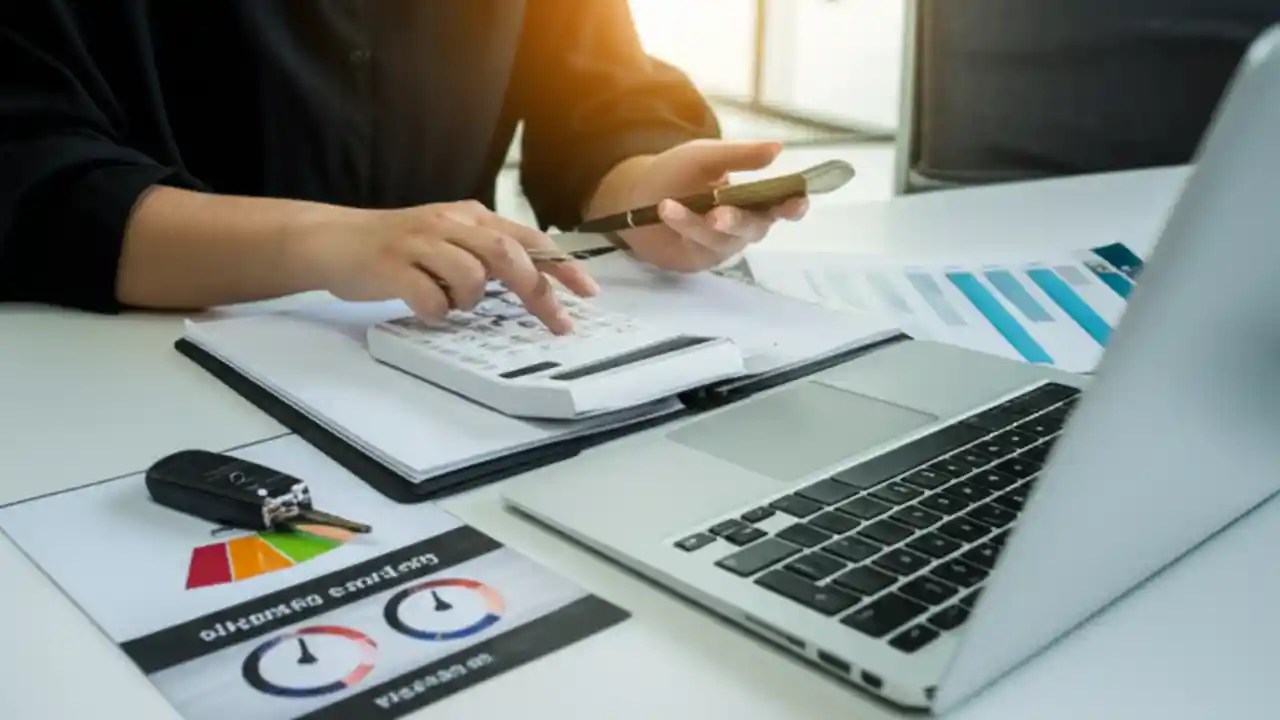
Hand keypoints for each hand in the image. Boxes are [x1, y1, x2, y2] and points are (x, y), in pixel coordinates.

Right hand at [296, 200, 597, 333]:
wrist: (332, 240)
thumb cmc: (398, 247)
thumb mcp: (449, 239)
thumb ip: (487, 254)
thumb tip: (536, 279)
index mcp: (469, 216)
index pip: (527, 238)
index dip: (561, 265)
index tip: (587, 292)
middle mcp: (449, 223)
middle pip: (507, 253)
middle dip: (537, 290)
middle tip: (555, 322)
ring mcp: (419, 242)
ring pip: (470, 275)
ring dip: (470, 301)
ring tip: (450, 302)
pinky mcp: (391, 266)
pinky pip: (429, 298)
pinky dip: (435, 311)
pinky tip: (423, 306)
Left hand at [586, 140, 809, 272]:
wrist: (636, 195)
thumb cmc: (678, 173)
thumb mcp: (706, 156)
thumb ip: (739, 155)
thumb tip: (777, 149)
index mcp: (753, 199)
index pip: (781, 206)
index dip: (793, 206)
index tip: (798, 202)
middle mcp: (743, 226)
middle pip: (752, 228)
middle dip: (737, 221)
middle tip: (719, 215)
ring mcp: (720, 245)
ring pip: (718, 239)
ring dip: (695, 223)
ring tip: (668, 206)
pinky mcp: (697, 258)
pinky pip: (694, 245)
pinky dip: (679, 225)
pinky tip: (664, 209)